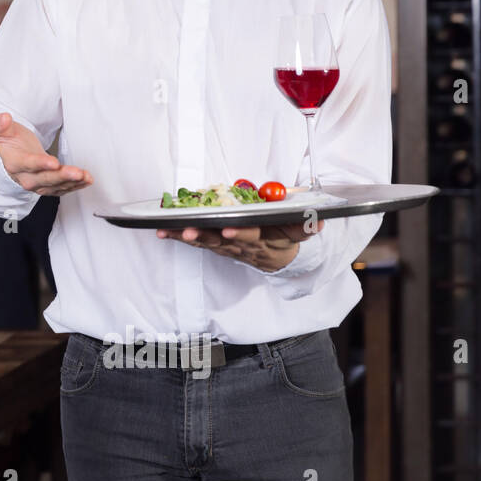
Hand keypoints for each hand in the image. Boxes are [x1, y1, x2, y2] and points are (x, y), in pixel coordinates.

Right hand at [0, 112, 91, 195]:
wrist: (13, 156)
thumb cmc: (11, 142)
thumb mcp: (0, 131)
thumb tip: (4, 118)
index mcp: (14, 163)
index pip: (28, 164)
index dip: (40, 164)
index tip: (54, 162)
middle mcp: (26, 178)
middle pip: (45, 179)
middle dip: (62, 176)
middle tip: (77, 173)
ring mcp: (38, 184)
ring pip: (56, 186)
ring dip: (72, 182)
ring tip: (86, 176)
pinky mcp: (48, 186)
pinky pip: (62, 189)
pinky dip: (75, 186)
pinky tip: (86, 180)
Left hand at [156, 220, 324, 272]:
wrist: (278, 259)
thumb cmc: (284, 236)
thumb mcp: (297, 233)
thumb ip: (304, 227)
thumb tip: (318, 221)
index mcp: (263, 239)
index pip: (252, 236)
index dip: (239, 233)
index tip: (227, 229)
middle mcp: (242, 246)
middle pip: (222, 242)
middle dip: (205, 236)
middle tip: (189, 230)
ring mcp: (227, 248)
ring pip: (206, 243)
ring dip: (188, 237)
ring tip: (171, 230)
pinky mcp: (216, 247)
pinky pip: (196, 243)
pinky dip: (178, 237)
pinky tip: (162, 231)